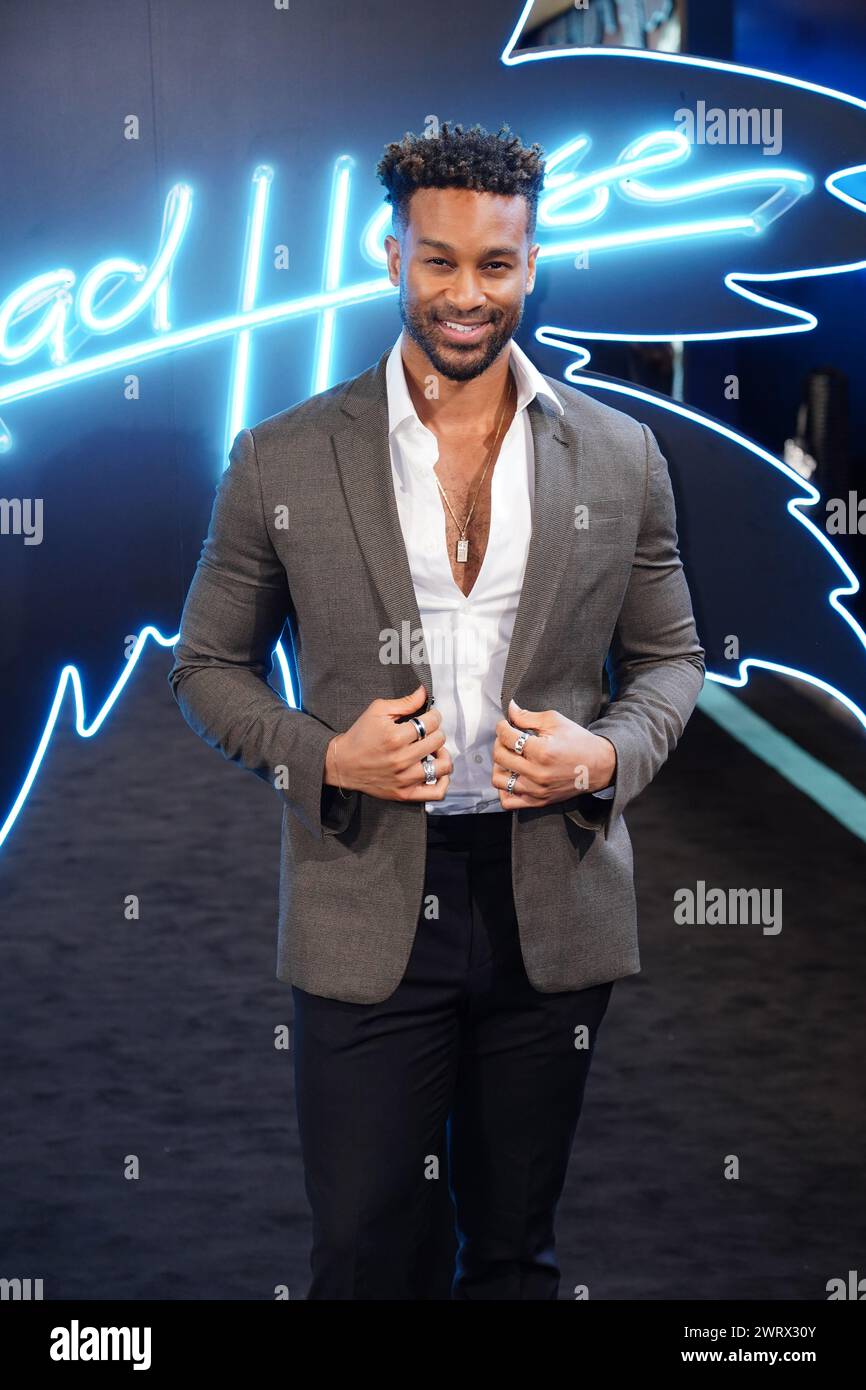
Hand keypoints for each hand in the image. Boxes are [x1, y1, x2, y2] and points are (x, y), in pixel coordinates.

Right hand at [324, 684, 451, 801]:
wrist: (342, 764)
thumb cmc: (360, 735)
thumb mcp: (377, 711)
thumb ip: (404, 702)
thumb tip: (424, 692)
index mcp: (396, 737)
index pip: (431, 722)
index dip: (434, 715)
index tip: (429, 717)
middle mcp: (402, 759)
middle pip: (438, 740)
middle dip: (436, 732)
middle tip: (428, 732)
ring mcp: (405, 778)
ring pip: (443, 766)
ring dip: (443, 754)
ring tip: (434, 751)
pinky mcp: (405, 794)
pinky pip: (436, 792)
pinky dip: (444, 782)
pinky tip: (436, 770)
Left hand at [492, 698, 615, 809]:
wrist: (599, 766)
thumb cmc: (579, 742)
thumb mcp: (555, 722)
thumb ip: (528, 716)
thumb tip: (510, 709)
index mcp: (541, 751)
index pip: (507, 737)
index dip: (502, 727)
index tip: (505, 725)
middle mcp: (537, 774)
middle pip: (499, 757)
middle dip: (499, 743)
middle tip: (507, 738)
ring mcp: (536, 790)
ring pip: (498, 780)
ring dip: (499, 766)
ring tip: (509, 758)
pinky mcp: (538, 801)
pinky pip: (508, 801)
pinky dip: (504, 789)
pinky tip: (512, 777)